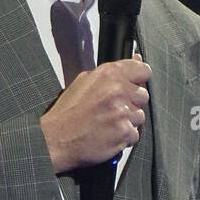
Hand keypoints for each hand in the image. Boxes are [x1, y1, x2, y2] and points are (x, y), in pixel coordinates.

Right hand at [39, 54, 150, 171]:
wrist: (56, 139)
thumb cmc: (68, 113)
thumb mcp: (84, 81)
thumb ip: (112, 73)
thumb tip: (136, 60)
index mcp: (109, 74)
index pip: (143, 70)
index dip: (139, 80)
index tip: (134, 86)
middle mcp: (117, 90)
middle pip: (143, 96)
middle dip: (132, 104)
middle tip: (112, 110)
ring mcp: (122, 112)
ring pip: (140, 116)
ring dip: (127, 122)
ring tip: (107, 124)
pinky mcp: (124, 132)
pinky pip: (134, 134)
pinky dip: (123, 138)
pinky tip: (108, 135)